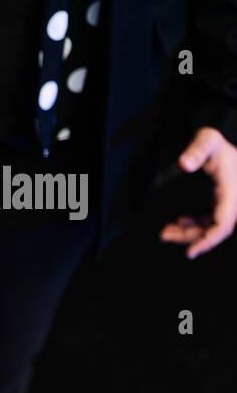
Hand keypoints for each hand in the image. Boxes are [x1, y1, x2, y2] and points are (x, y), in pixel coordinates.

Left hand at [160, 126, 236, 257]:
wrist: (218, 142)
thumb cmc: (214, 142)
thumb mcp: (208, 139)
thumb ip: (197, 150)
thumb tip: (184, 164)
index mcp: (232, 190)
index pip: (224, 223)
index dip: (209, 240)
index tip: (190, 252)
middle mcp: (233, 199)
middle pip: (215, 229)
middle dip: (191, 237)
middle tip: (163, 235)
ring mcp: (227, 202)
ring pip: (211, 227)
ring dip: (189, 233)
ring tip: (165, 232)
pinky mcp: (220, 202)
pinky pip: (210, 221)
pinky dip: (195, 226)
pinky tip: (179, 223)